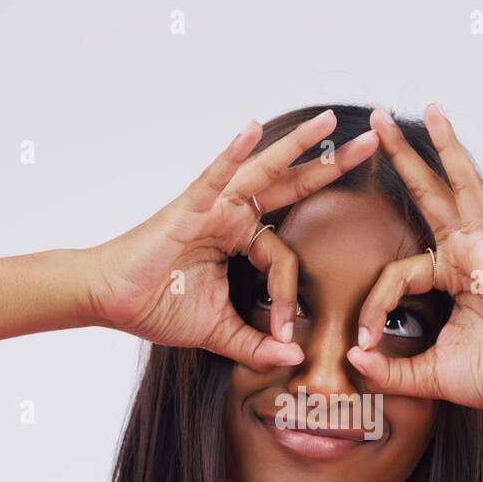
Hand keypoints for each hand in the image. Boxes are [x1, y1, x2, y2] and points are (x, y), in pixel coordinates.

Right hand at [90, 110, 378, 369]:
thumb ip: (257, 346)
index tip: (282, 332)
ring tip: (330, 121)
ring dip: (297, 145)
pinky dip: (233, 153)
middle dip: (331, 166)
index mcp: (240, 240)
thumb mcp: (220, 332)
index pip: (285, 256)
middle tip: (371, 146)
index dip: (287, 295)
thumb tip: (293, 359)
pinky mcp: (188, 207)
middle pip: (291, 185)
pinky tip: (252, 129)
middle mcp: (231, 215)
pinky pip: (215, 176)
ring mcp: (212, 206)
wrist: (111, 301)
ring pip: (263, 170)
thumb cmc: (157, 306)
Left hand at [345, 104, 482, 411]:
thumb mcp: (429, 375)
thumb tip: (354, 363)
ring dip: (447, 148)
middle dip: (402, 158)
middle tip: (376, 121)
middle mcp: (468, 254)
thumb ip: (390, 372)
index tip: (364, 343)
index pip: (397, 271)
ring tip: (432, 110)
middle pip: (429, 195)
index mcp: (448, 276)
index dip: (374, 306)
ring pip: (465, 189)